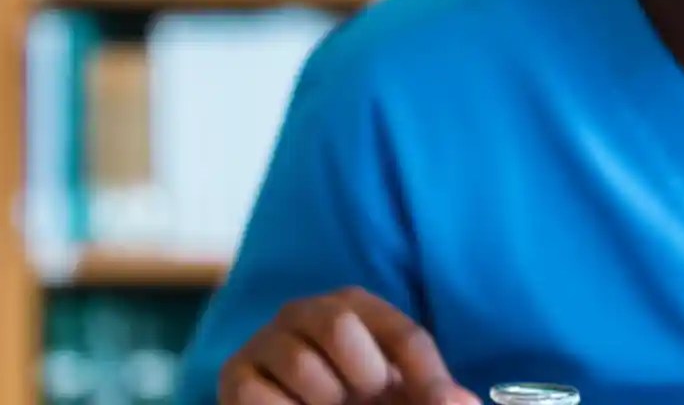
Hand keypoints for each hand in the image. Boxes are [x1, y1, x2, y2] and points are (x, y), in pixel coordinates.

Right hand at [219, 287, 480, 404]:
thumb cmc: (352, 401)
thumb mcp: (395, 395)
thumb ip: (430, 394)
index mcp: (357, 306)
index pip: (405, 335)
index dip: (430, 378)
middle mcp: (307, 310)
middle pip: (339, 325)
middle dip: (361, 375)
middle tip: (361, 398)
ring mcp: (267, 340)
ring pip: (302, 364)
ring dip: (324, 400)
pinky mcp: (235, 375)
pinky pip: (262, 395)